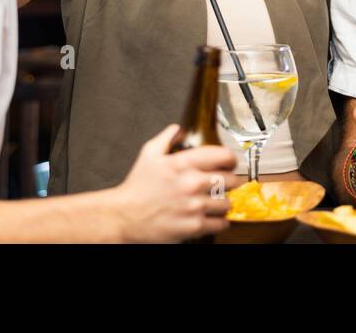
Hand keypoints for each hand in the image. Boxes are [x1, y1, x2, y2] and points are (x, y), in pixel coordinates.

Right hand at [111, 125, 236, 242]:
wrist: (124, 216)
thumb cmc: (136, 188)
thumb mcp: (148, 155)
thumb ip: (166, 138)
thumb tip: (178, 129)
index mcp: (183, 163)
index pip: (223, 155)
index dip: (230, 159)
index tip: (230, 163)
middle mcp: (192, 183)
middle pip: (231, 180)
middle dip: (229, 181)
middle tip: (224, 184)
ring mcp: (194, 205)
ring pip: (227, 202)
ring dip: (223, 202)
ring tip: (215, 202)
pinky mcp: (194, 226)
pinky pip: (221, 223)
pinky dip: (219, 221)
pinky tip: (212, 217)